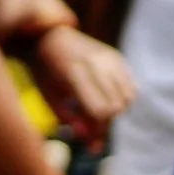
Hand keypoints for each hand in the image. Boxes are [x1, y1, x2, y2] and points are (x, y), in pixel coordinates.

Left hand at [25, 24, 134, 144]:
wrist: (47, 35)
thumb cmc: (43, 70)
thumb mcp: (47, 96)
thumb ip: (68, 119)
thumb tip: (89, 139)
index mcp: (74, 72)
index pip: (101, 109)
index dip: (96, 128)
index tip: (86, 137)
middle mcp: (96, 62)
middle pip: (117, 106)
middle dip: (105, 122)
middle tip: (90, 126)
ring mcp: (110, 58)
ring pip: (129, 98)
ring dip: (116, 111)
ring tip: (95, 110)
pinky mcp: (117, 57)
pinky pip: (131, 87)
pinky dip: (122, 99)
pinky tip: (104, 98)